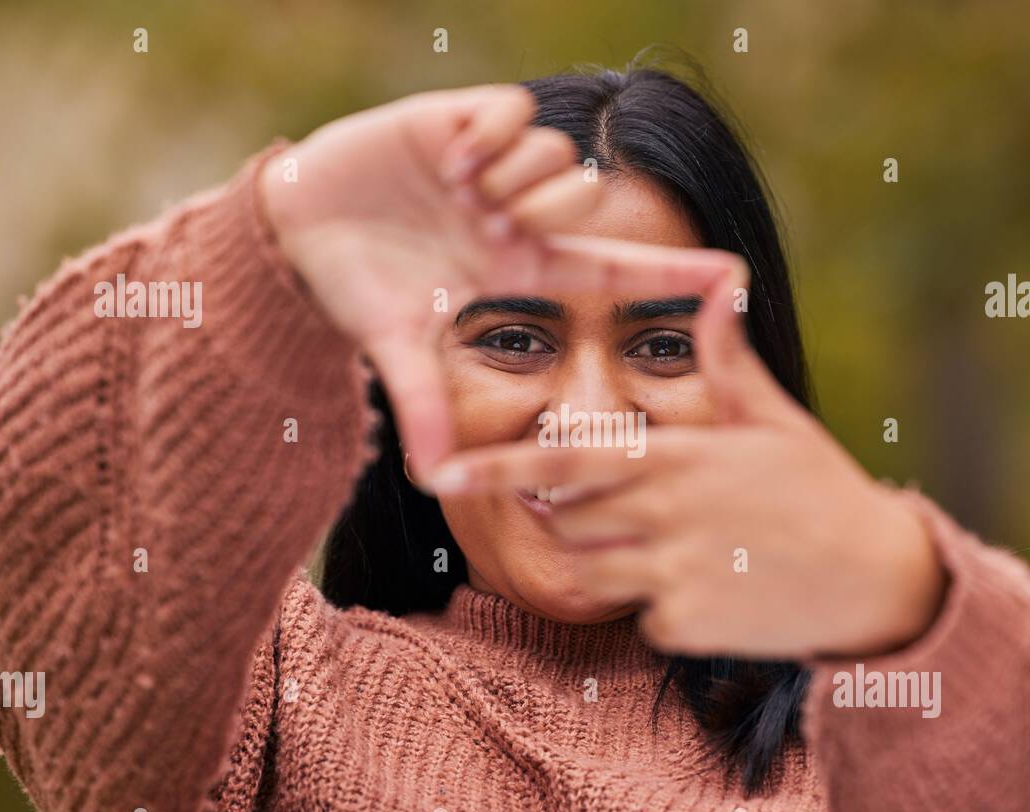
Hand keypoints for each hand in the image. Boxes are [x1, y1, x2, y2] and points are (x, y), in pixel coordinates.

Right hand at [258, 84, 738, 476]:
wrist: (294, 230)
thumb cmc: (352, 287)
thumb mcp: (394, 347)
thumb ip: (423, 405)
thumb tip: (433, 482)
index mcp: (517, 268)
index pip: (610, 268)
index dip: (671, 271)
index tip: (734, 275)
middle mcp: (514, 216)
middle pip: (584, 197)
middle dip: (555, 207)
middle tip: (498, 222)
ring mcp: (490, 167)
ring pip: (556, 156)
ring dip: (516, 176)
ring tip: (462, 193)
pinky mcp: (458, 121)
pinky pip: (513, 111)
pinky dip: (490, 135)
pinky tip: (450, 163)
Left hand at [429, 288, 948, 660]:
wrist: (877, 580)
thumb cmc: (822, 491)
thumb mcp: (777, 421)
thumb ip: (729, 362)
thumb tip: (719, 286)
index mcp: (674, 457)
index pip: (563, 463)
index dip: (496, 470)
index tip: (439, 474)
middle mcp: (662, 514)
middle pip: (567, 521)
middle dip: (578, 517)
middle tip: (637, 511)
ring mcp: (671, 573)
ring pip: (591, 573)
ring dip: (614, 563)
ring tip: (680, 548)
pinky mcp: (684, 624)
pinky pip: (639, 617)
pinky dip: (661, 608)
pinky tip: (716, 588)